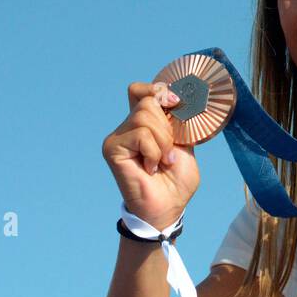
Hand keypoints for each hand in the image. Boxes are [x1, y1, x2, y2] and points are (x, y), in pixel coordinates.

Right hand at [101, 81, 200, 229]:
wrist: (168, 207)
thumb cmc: (175, 180)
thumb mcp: (184, 144)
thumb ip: (177, 121)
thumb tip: (175, 98)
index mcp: (144, 123)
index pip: (141, 90)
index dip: (158, 91)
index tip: (176, 104)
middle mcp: (127, 126)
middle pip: (148, 101)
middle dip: (168, 127)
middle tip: (169, 152)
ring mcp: (117, 137)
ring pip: (145, 117)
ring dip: (163, 142)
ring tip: (162, 161)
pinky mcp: (112, 148)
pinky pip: (141, 135)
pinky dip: (154, 152)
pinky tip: (151, 168)